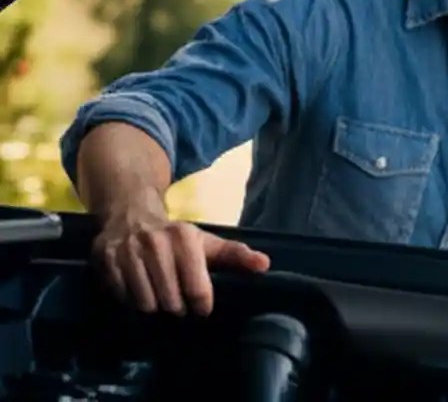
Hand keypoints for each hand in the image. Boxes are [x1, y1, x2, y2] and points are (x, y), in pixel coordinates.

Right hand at [92, 206, 269, 315]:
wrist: (130, 216)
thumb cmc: (176, 238)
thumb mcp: (208, 242)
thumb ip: (236, 255)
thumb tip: (264, 265)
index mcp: (184, 238)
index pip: (197, 290)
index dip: (201, 305)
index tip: (201, 308)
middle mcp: (155, 243)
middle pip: (171, 301)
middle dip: (177, 308)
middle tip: (177, 303)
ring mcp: (127, 251)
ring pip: (145, 303)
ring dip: (153, 307)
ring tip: (159, 298)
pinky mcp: (105, 260)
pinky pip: (121, 297)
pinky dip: (130, 301)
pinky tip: (137, 290)